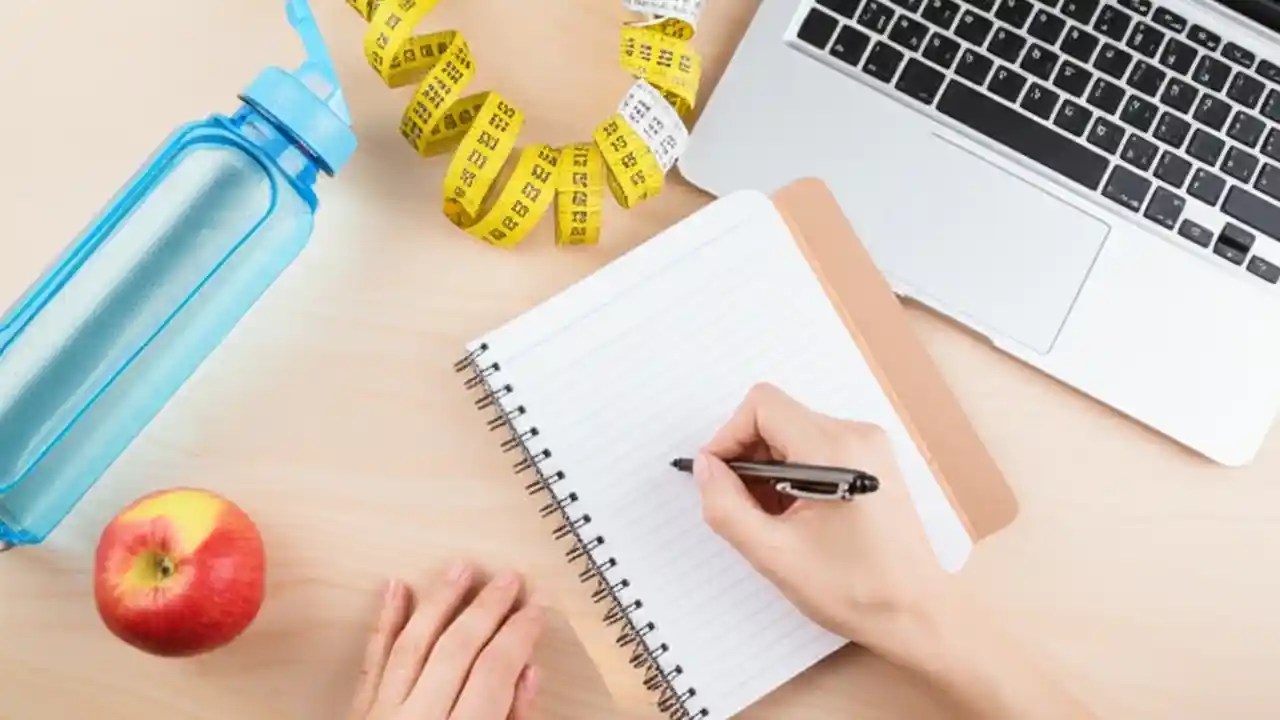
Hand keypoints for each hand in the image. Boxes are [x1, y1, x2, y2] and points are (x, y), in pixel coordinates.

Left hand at [350, 563, 543, 719]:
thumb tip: (528, 674)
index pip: (494, 671)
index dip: (519, 635)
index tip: (535, 611)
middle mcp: (419, 719)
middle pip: (455, 649)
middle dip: (486, 609)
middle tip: (508, 579)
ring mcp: (383, 714)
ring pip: (412, 644)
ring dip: (439, 602)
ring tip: (459, 570)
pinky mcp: (361, 711)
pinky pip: (373, 660)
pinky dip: (385, 623)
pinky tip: (396, 590)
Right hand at [693, 383, 945, 660]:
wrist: (919, 613)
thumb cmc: (857, 590)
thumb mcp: (774, 554)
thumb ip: (726, 506)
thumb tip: (705, 468)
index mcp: (835, 450)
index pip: (762, 406)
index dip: (729, 437)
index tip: (717, 478)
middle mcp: (857, 435)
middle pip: (777, 418)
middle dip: (747, 458)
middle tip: (743, 507)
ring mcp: (868, 447)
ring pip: (793, 434)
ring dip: (768, 470)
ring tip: (773, 519)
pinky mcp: (871, 462)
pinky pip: (815, 449)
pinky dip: (792, 474)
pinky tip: (795, 517)